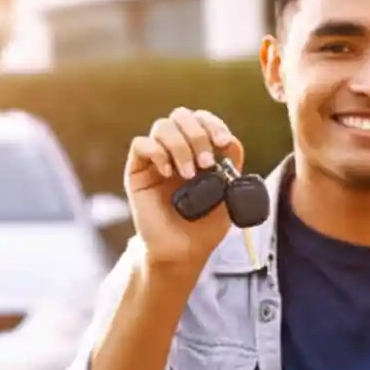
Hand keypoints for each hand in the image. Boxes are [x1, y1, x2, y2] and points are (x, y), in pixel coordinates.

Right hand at [124, 108, 243, 266]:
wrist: (181, 253)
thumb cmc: (204, 227)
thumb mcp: (228, 198)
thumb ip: (232, 171)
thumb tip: (230, 144)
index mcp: (199, 151)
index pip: (203, 120)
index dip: (213, 124)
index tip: (224, 143)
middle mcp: (177, 150)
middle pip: (182, 115)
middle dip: (197, 134)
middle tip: (205, 162)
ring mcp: (156, 159)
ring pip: (162, 126)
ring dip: (179, 146)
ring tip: (188, 173)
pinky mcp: (137, 171)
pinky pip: (141, 144)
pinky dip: (156, 152)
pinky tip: (167, 172)